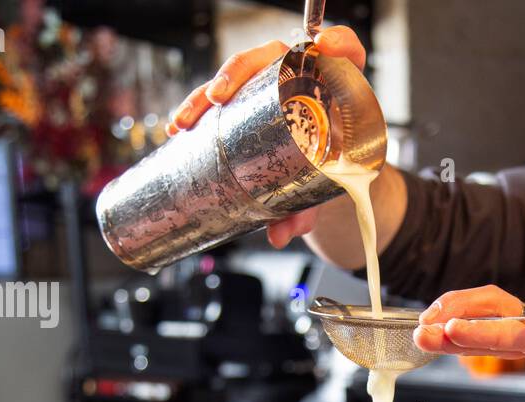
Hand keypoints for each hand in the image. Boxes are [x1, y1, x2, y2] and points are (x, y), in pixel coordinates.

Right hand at [165, 26, 367, 248]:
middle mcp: (302, 76)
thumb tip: (280, 235)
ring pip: (238, 75)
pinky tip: (178, 128)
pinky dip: (198, 108)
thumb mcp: (325, 193)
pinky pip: (222, 97)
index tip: (325, 47)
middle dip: (238, 72)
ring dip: (205, 93)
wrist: (326, 176)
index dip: (339, 43)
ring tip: (186, 120)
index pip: (345, 51)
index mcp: (337, 87)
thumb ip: (308, 211)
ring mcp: (272, 85)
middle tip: (218, 96)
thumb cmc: (332, 171)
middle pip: (271, 57)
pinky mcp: (249, 101)